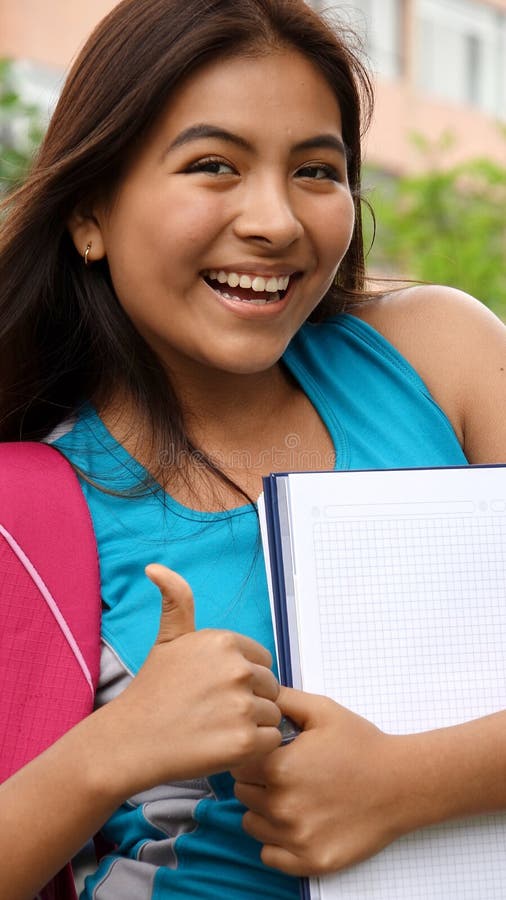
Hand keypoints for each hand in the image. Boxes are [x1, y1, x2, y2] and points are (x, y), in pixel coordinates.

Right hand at [102, 564, 281, 797]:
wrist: (131, 741)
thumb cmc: (152, 690)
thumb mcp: (167, 639)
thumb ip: (176, 601)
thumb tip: (155, 567)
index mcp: (224, 641)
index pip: (262, 660)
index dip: (242, 677)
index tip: (215, 688)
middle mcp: (237, 669)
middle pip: (270, 687)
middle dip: (249, 700)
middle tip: (213, 711)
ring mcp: (242, 706)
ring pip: (271, 714)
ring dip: (252, 725)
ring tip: (216, 728)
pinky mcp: (245, 742)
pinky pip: (271, 741)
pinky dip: (253, 748)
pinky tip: (223, 745)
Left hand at [232, 686, 409, 875]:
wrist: (401, 783)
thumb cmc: (362, 745)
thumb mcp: (322, 710)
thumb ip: (284, 700)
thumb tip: (257, 695)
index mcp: (279, 767)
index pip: (238, 765)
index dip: (251, 757)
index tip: (269, 755)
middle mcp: (282, 805)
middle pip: (243, 794)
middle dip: (257, 782)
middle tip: (283, 774)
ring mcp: (296, 837)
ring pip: (252, 824)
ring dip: (264, 812)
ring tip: (292, 797)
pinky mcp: (310, 861)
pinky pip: (270, 855)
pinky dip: (277, 842)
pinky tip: (297, 823)